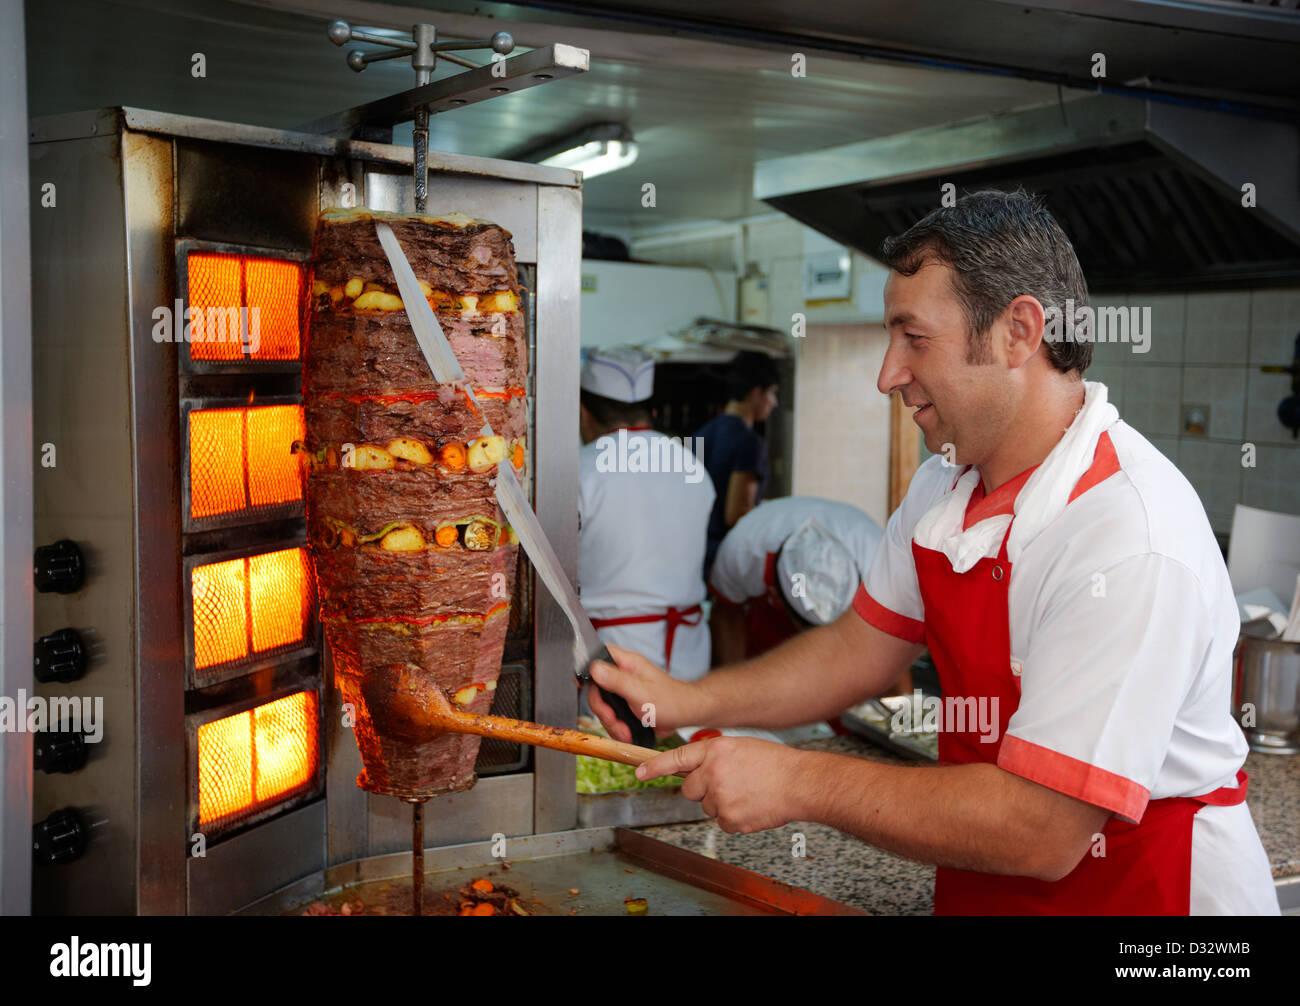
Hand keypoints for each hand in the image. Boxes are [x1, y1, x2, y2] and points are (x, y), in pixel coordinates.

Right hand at [587, 643, 691, 742]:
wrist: (685, 716)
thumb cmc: (671, 700)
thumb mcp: (641, 691)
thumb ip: (616, 680)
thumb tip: (594, 668)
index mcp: (626, 663)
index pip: (598, 656)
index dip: (586, 668)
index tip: (580, 685)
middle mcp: (622, 675)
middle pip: (596, 689)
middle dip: (603, 710)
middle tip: (614, 720)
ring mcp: (623, 691)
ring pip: (602, 706)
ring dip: (611, 723)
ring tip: (625, 732)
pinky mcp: (625, 706)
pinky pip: (611, 717)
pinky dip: (616, 728)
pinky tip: (627, 734)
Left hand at [636, 737, 806, 833]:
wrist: (800, 783)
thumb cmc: (775, 763)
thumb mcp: (740, 747)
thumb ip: (715, 757)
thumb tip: (696, 771)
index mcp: (715, 750)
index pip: (677, 758)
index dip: (655, 766)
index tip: (639, 772)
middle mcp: (713, 772)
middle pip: (689, 789)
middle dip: (702, 789)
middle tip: (727, 784)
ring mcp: (721, 797)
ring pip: (707, 806)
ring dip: (722, 803)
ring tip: (747, 793)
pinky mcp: (730, 819)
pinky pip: (722, 822)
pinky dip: (735, 818)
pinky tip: (752, 806)